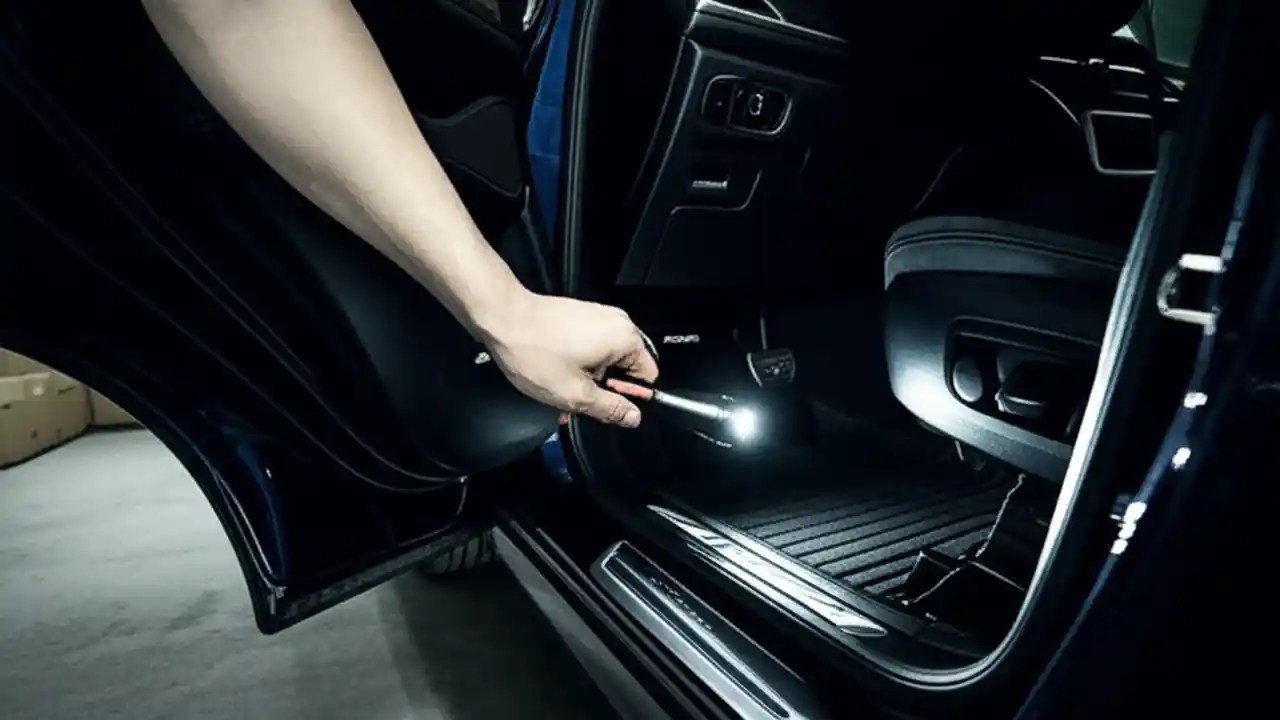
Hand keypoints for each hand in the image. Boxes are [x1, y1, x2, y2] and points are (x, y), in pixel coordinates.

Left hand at [478, 291, 658, 426]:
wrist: (502, 317)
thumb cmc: (534, 350)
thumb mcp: (575, 393)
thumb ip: (609, 408)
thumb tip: (632, 417)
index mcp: (625, 339)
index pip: (648, 377)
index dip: (628, 397)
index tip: (604, 403)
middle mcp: (616, 323)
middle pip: (626, 368)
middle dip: (604, 389)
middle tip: (577, 398)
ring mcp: (597, 318)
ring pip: (605, 361)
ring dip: (587, 379)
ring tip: (561, 388)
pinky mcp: (580, 318)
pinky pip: (591, 348)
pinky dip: (578, 365)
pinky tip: (556, 374)